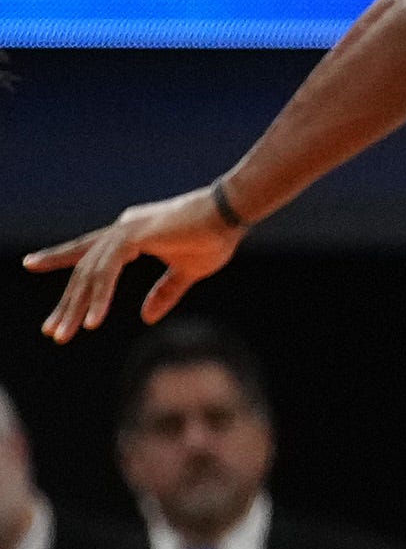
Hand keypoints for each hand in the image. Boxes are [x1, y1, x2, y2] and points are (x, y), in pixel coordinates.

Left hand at [26, 183, 244, 338]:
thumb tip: (145, 317)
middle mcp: (121, 229)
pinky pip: (107, 272)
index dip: (58, 259)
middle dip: (66, 303)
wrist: (232, 214)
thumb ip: (165, 293)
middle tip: (51, 331)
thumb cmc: (214, 236)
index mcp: (130, 235)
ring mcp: (125, 230)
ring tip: (63, 335)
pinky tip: (94, 321)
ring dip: (76, 307)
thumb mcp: (187, 273)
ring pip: (89, 274)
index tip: (30, 264)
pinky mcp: (133, 236)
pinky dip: (99, 297)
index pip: (88, 252)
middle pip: (83, 270)